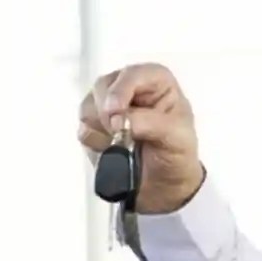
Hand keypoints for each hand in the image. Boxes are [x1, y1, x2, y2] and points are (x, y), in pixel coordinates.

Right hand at [78, 63, 204, 214]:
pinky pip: (83, 128)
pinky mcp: (95, 126)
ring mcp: (109, 106)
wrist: (165, 187)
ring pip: (88, 107)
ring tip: (124, 144)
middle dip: (108, 112)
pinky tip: (113, 150)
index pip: (133, 74)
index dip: (120, 90)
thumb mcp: (177, 138)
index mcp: (156, 82)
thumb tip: (118, 119)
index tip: (115, 113)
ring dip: (102, 130)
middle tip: (120, 133)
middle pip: (103, 87)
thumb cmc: (178, 156)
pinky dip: (96, 142)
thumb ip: (150, 123)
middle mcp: (130, 88)